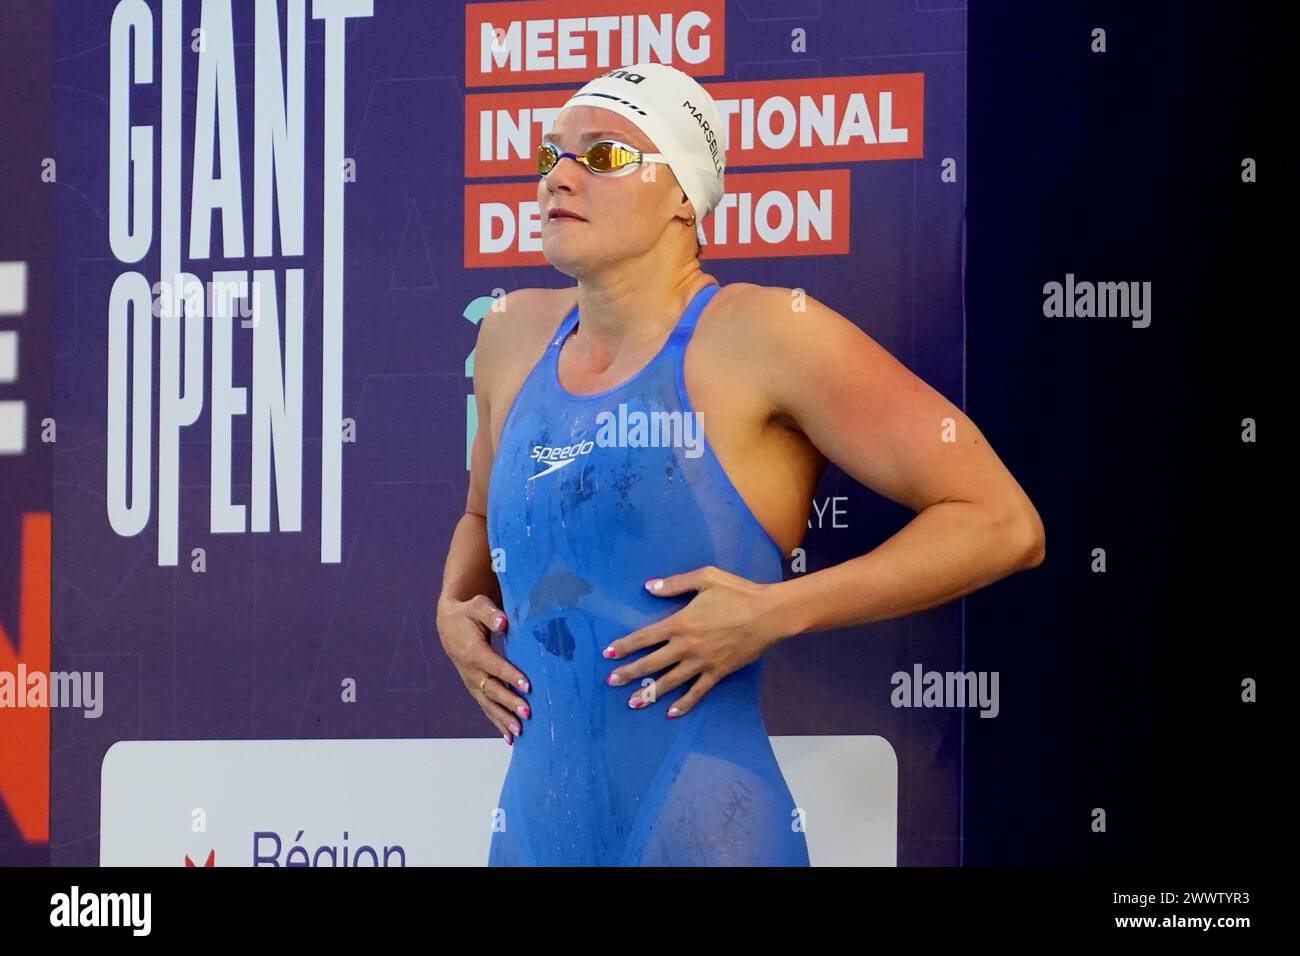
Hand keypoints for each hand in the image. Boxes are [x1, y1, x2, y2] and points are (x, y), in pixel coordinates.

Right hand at [436, 595, 530, 743]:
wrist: (448, 624)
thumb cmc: (468, 613)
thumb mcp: (477, 606)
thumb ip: (490, 613)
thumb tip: (504, 621)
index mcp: (473, 651)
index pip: (493, 665)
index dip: (510, 675)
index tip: (527, 685)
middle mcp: (471, 671)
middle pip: (492, 690)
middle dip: (510, 703)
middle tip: (528, 713)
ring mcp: (472, 682)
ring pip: (489, 704)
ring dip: (504, 719)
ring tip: (520, 732)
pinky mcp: (475, 689)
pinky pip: (487, 708)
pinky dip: (497, 723)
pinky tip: (510, 738)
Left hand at [602, 566, 782, 717]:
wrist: (769, 614)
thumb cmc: (738, 593)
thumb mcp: (706, 578)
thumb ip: (675, 583)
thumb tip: (649, 586)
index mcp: (680, 623)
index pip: (645, 637)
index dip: (624, 646)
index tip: (608, 654)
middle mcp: (686, 646)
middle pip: (651, 663)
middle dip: (629, 673)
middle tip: (611, 682)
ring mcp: (702, 663)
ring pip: (670, 682)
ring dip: (650, 693)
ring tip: (633, 702)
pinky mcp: (718, 673)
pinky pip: (697, 692)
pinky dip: (684, 704)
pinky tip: (671, 712)